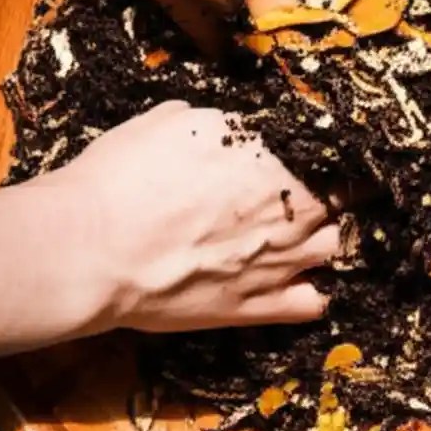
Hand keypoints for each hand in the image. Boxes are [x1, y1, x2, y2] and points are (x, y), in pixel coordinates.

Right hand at [44, 102, 338, 332]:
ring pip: (332, 248)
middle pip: (339, 199)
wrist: (90, 250)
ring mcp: (280, 264)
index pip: (326, 152)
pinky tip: (294, 282)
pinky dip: (310, 292)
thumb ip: (216, 122)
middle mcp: (292, 212)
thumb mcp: (171, 122)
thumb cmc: (124, 178)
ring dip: (321, 238)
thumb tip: (228, 124)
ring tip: (296, 234)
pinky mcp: (257, 307)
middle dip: (326, 192)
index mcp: (276, 160)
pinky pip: (313, 303)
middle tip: (297, 190)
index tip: (304, 154)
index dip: (317, 153)